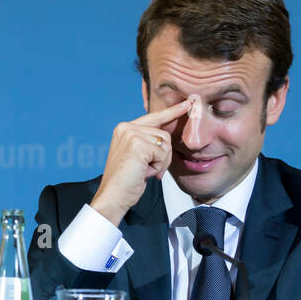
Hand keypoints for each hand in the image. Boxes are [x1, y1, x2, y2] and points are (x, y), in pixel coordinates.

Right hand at [90, 98, 193, 225]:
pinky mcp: (137, 144)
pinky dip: (158, 167)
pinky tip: (144, 172)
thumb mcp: (138, 156)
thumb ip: (149, 142)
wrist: (113, 196)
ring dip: (161, 162)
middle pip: (164, 134)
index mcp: (125, 128)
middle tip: (150, 169)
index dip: (172, 112)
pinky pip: (163, 154)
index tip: (187, 103)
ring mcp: (131, 135)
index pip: (154, 117)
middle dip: (163, 156)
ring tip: (144, 171)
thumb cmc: (126, 181)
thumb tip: (168, 136)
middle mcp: (126, 128)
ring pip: (166, 144)